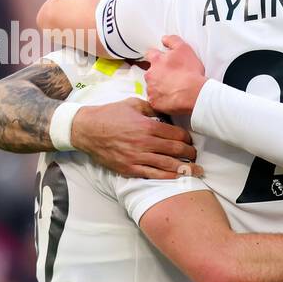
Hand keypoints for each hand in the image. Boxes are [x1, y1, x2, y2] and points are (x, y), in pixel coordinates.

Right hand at [72, 98, 201, 178]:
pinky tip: (178, 178)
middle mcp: (145, 143)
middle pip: (176, 150)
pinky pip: (153, 175)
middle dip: (190, 154)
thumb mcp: (132, 104)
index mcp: (148, 126)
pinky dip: (168, 177)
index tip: (190, 141)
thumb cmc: (110, 115)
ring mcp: (137, 157)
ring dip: (185, 168)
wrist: (86, 130)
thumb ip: (152, 108)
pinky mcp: (130, 168)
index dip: (187, 139)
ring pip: (168, 165)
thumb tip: (167, 112)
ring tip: (196, 171)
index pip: (177, 134)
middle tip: (196, 156)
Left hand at [144, 35, 207, 114]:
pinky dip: (161, 99)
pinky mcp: (154, 102)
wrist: (194, 93)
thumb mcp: (185, 49)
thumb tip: (164, 39)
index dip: (157, 57)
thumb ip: (173, 40)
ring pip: (152, 86)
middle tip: (172, 77)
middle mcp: (150, 74)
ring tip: (173, 89)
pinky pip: (155, 100)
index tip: (163, 61)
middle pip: (151, 72)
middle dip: (158, 74)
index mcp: (156, 60)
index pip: (150, 54)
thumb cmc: (190, 72)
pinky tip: (171, 99)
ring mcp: (151, 89)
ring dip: (159, 87)